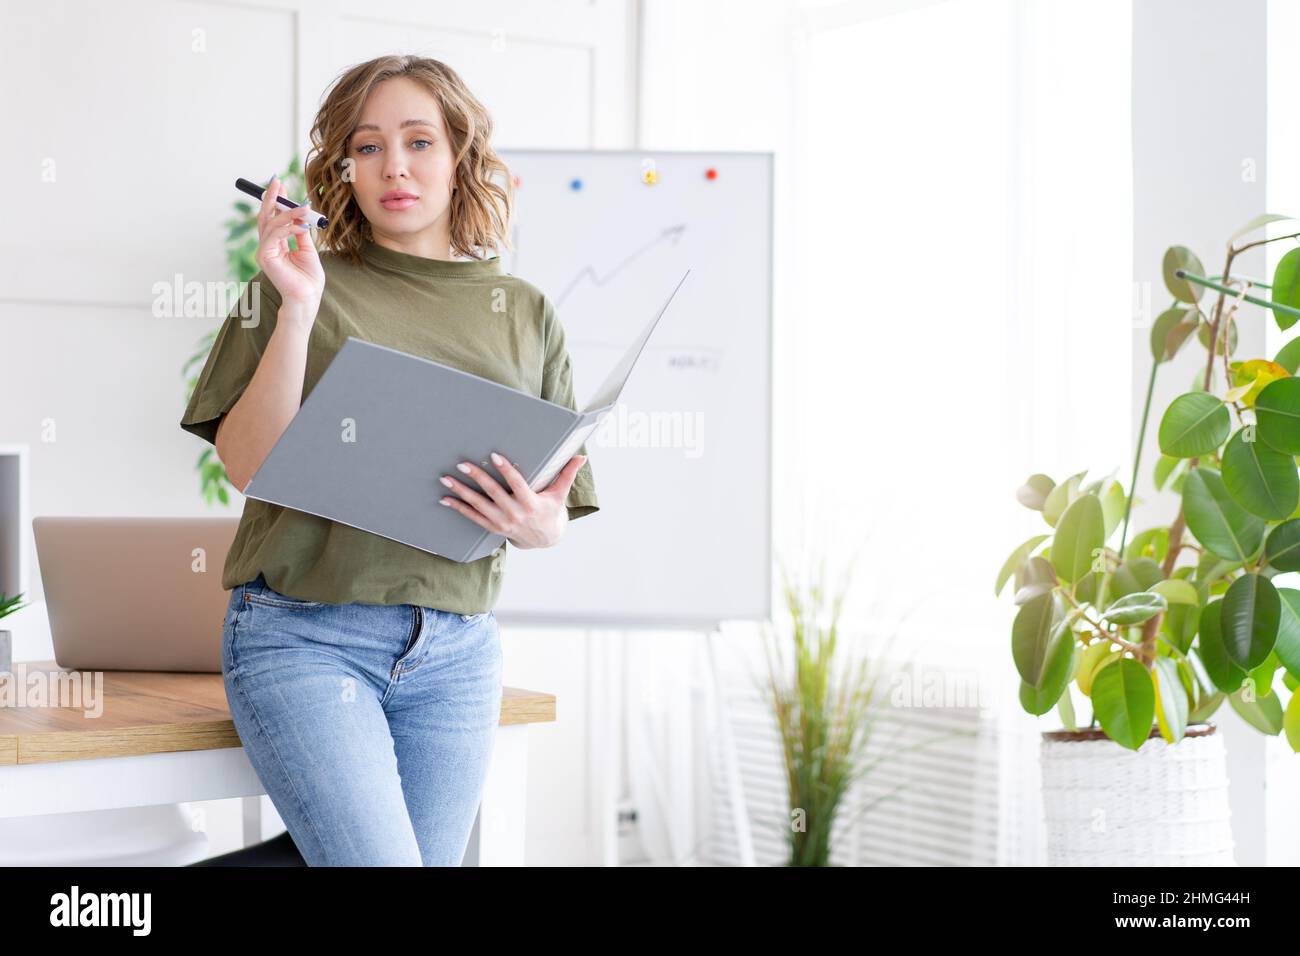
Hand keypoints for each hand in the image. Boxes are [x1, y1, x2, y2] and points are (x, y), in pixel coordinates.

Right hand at [255, 174, 324, 310]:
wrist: (307, 297)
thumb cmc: (308, 278)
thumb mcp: (307, 249)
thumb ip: (300, 231)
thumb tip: (300, 213)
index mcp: (275, 245)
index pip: (272, 219)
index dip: (276, 202)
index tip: (282, 186)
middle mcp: (267, 246)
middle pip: (265, 217)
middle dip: (272, 198)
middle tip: (278, 182)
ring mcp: (263, 252)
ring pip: (271, 224)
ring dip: (288, 212)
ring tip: (304, 206)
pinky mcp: (265, 257)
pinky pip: (275, 235)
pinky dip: (288, 227)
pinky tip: (301, 224)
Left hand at [438, 452, 587, 549]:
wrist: (545, 539)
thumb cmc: (551, 511)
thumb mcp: (560, 494)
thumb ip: (568, 474)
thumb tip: (582, 457)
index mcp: (531, 503)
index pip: (518, 484)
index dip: (506, 470)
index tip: (494, 456)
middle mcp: (515, 514)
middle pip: (494, 493)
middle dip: (477, 478)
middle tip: (462, 464)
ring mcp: (502, 522)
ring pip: (479, 505)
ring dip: (462, 492)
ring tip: (447, 479)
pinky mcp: (493, 527)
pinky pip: (473, 517)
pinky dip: (458, 508)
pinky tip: (445, 498)